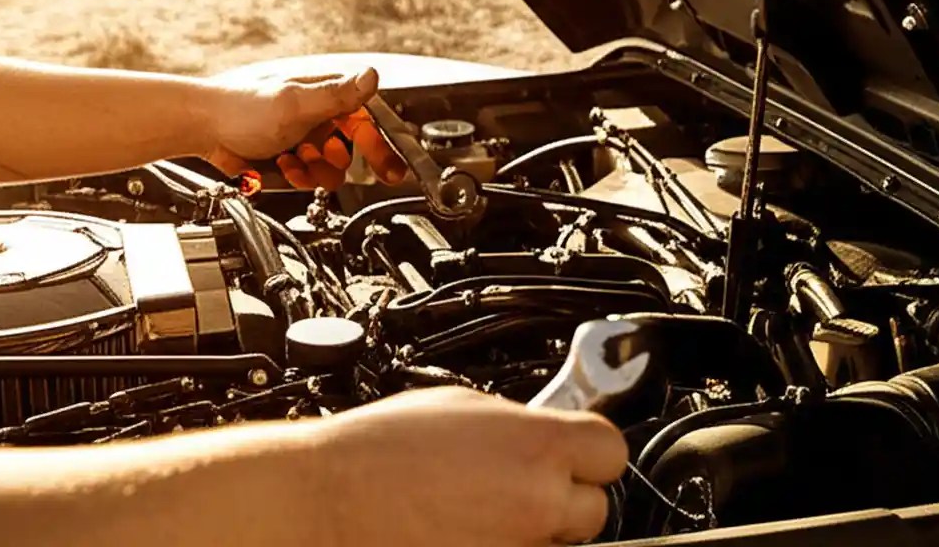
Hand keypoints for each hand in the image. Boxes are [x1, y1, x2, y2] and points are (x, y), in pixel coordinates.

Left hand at [200, 64, 405, 188]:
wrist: (201, 130)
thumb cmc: (240, 108)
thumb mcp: (294, 102)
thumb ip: (337, 95)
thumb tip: (372, 77)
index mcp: (327, 96)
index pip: (369, 124)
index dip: (382, 148)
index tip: (391, 171)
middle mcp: (320, 117)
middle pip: (352, 153)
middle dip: (335, 160)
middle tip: (319, 153)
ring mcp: (305, 140)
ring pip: (332, 172)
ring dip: (313, 171)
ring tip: (292, 159)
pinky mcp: (291, 160)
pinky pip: (309, 181)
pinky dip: (296, 178)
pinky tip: (280, 166)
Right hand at [305, 387, 627, 546]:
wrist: (326, 500)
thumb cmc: (379, 451)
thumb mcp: (464, 405)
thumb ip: (522, 424)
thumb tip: (546, 434)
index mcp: (538, 446)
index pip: (612, 451)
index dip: (590, 452)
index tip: (574, 454)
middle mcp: (538, 502)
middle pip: (594, 508)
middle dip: (563, 498)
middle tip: (519, 487)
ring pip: (557, 543)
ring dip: (533, 530)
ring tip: (481, 511)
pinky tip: (466, 532)